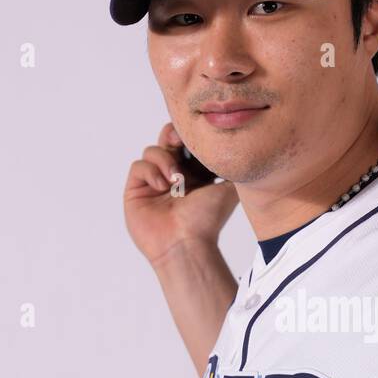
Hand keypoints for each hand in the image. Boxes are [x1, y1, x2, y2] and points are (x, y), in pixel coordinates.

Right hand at [123, 121, 239, 266]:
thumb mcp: (229, 189)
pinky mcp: (136, 190)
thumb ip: (232, 167)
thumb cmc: (207, 220)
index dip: (191, 136)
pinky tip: (162, 186)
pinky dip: (150, 171)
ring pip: (152, 151)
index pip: (189, 144)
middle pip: (167, 140)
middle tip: (180, 139)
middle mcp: (173, 176)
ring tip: (176, 179)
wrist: (187, 243)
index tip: (199, 135)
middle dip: (173, 134)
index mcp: (195, 174)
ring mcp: (153, 183)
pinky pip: (138, 166)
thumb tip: (241, 148)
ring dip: (164, 158)